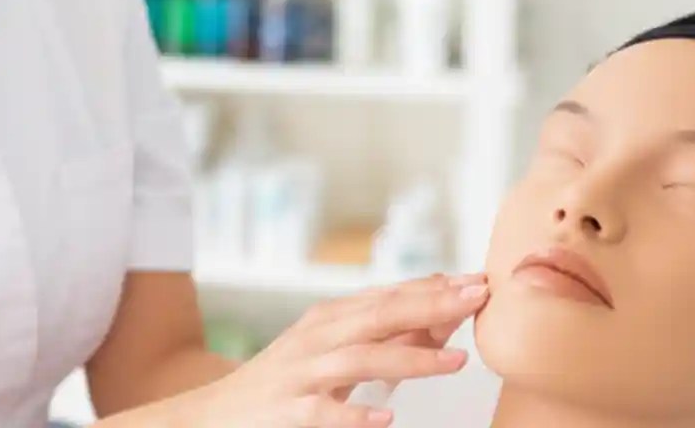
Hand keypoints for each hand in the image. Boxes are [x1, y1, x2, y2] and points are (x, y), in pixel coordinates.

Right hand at [180, 273, 489, 427]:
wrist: (215, 413)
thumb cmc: (284, 380)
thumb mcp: (332, 350)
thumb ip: (382, 335)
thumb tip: (440, 318)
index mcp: (330, 318)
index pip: (389, 295)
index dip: (434, 288)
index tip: (479, 280)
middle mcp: (317, 337)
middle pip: (380, 315)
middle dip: (432, 306)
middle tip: (477, 298)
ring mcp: (301, 372)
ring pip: (360, 358)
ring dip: (411, 358)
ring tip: (456, 361)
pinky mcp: (286, 409)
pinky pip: (323, 411)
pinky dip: (354, 413)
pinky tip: (387, 417)